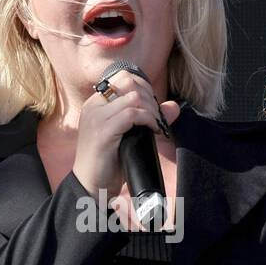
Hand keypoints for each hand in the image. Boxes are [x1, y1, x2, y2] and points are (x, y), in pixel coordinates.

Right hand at [72, 70, 179, 196]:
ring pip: (133, 97)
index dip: (144, 87)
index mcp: (96, 103)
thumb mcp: (129, 135)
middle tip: (156, 117)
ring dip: (151, 110)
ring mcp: (96, 118)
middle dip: (150, 97)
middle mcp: (93, 106)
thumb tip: (174, 106)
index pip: (123, 77)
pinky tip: (153, 131)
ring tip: (156, 125)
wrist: (91, 187)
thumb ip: (148, 117)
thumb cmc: (109, 163)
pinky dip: (148, 120)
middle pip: (128, 82)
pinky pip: (132, 115)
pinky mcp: (103, 131)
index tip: (153, 106)